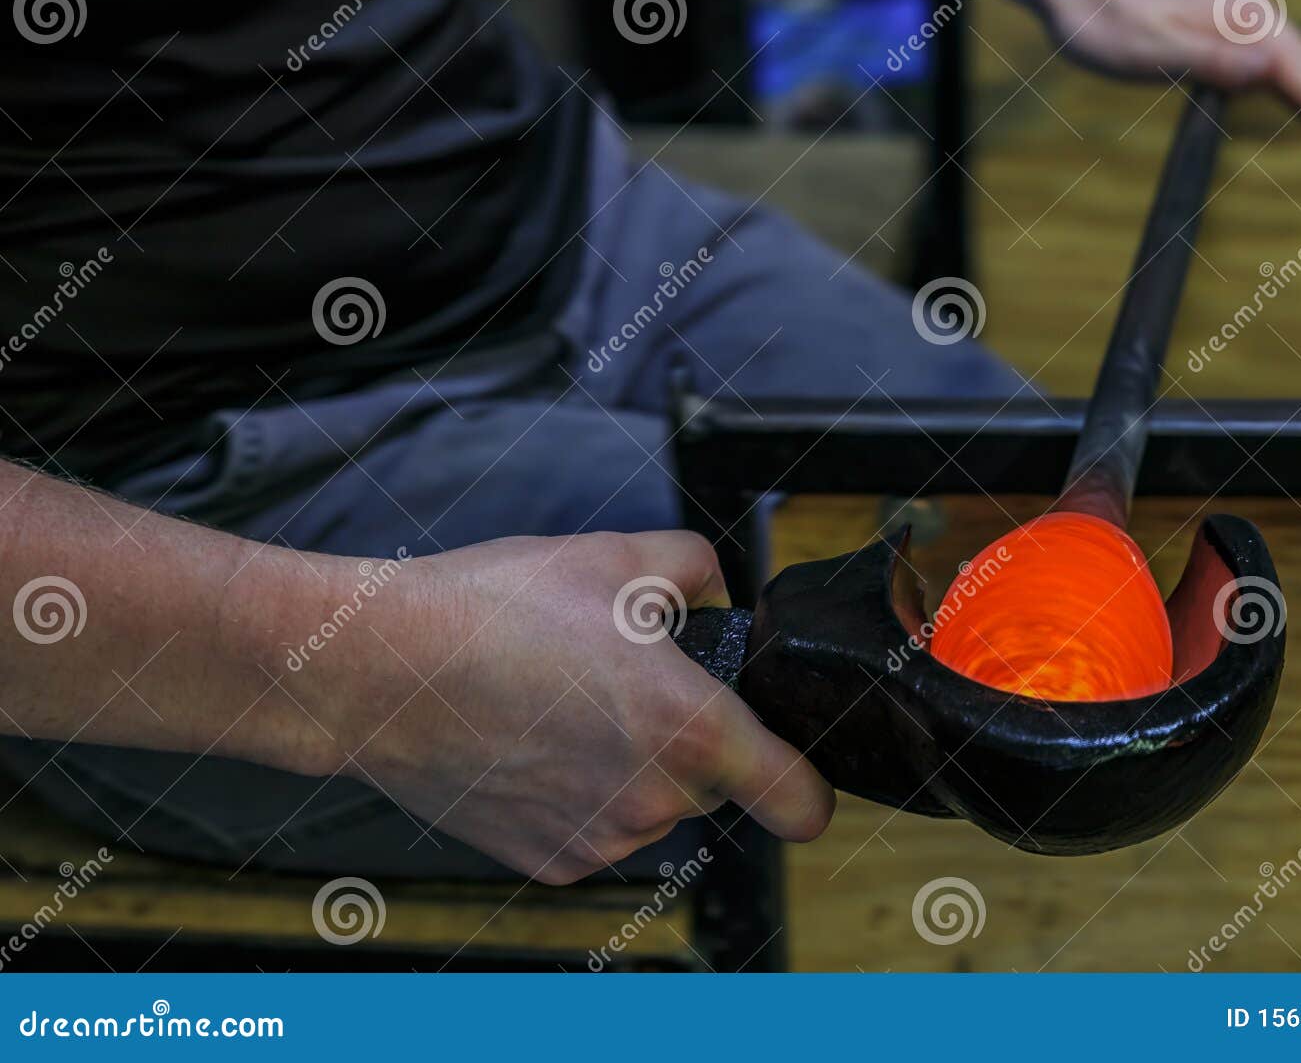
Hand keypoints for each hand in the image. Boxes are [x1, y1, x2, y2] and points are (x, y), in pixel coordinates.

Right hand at [319, 531, 833, 883]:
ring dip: (630, 764)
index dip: (808, 786)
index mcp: (692, 729)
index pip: (801, 802)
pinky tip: (532, 740)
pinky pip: (596, 826)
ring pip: (651, 802)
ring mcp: (602, 839)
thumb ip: (699, 572)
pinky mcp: (551, 861)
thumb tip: (718, 599)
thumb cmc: (493, 611)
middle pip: (713, 783)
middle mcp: (656, 800)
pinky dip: (580, 792)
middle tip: (620, 682)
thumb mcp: (620, 553)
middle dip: (686, 737)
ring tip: (562, 702)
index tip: (795, 772)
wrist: (379, 671)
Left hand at [1038, 0, 1300, 165]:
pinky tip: (1296, 102)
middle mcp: (1244, 15)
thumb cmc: (1099, 14)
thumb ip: (1207, 60)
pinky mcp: (1212, 27)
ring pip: (1291, 64)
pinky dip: (1291, 86)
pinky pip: (1266, 62)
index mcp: (1238, 21)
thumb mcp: (1148, 47)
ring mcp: (1230, 19)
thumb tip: (1267, 72)